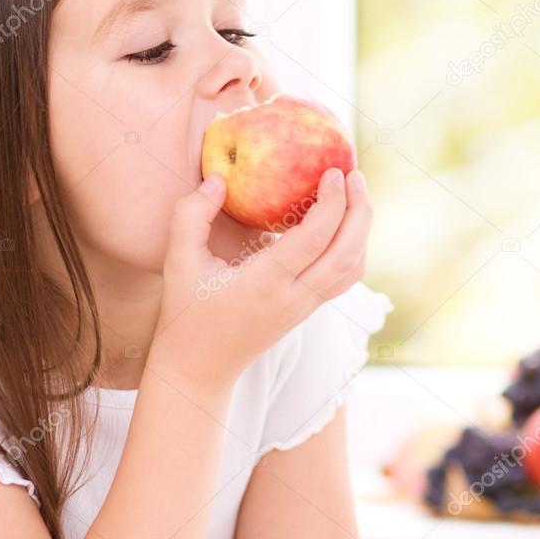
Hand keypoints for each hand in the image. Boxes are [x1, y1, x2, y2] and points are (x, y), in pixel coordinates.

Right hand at [151, 166, 371, 390]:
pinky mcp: (306, 311)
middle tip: (356, 174)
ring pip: (352, 269)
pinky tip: (342, 224)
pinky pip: (343, 279)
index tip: (334, 171)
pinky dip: (353, 248)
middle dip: (360, 211)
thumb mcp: (178, 262)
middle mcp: (292, 298)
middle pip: (346, 253)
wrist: (200, 367)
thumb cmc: (186, 312)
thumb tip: (219, 180)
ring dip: (361, 229)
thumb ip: (192, 215)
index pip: (314, 240)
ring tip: (355, 193)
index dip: (332, 203)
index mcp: (264, 284)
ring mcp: (303, 308)